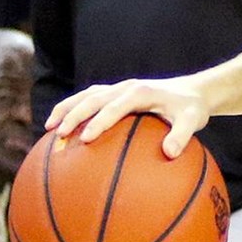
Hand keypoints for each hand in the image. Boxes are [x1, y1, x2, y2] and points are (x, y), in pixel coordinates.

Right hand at [45, 77, 209, 157]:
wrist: (192, 91)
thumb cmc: (191, 109)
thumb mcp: (193, 120)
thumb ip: (182, 136)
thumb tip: (169, 154)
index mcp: (141, 92)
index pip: (115, 106)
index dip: (99, 122)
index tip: (85, 139)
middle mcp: (126, 87)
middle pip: (93, 98)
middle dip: (73, 114)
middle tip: (57, 134)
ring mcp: (118, 89)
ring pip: (86, 96)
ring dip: (67, 109)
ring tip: (48, 128)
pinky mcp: (115, 94)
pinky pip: (90, 100)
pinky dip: (73, 110)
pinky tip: (62, 128)